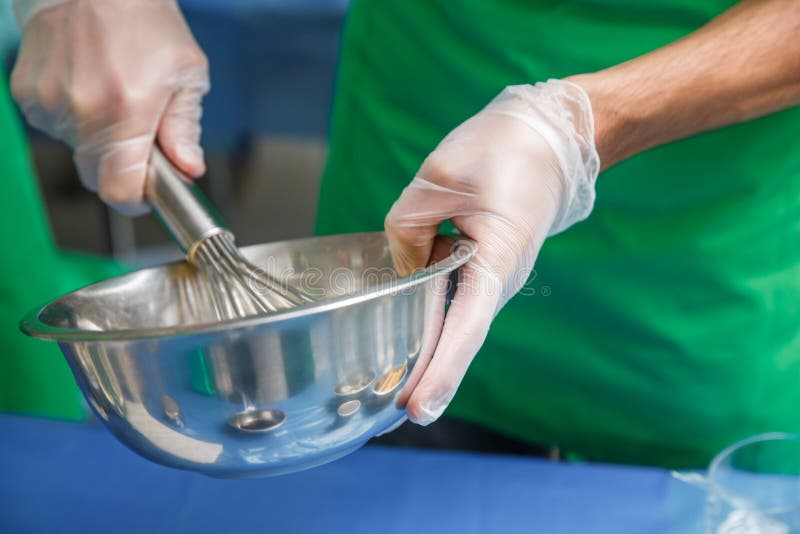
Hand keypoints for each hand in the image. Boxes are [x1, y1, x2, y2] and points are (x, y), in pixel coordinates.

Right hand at [11, 0, 208, 213]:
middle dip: (121, 168)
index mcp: (128, 109)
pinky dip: (74, 118)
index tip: (147, 193)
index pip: (120, 189)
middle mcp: (84, 110)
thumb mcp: (186, 73)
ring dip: (97, 138)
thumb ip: (186, 128)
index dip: (135, 201)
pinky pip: (55, 127)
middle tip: (140, 137)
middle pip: (96, 177)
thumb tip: (189, 168)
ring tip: (114, 95)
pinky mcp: (27, 93)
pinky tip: (88, 84)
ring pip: (76, 151)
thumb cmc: (145, 20)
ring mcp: (50, 101)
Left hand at [386, 79, 599, 424]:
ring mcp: (490, 276)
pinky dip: (425, 317)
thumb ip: (408, 227)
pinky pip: (449, 297)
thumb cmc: (504, 150)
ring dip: (423, 350)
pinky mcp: (480, 266)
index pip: (465, 326)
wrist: (551, 136)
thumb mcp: (440, 177)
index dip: (440, 370)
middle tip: (383, 417)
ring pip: (450, 320)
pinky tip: (401, 332)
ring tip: (385, 384)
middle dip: (425, 375)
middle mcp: (496, 280)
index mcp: (497, 259)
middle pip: (456, 337)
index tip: (417, 409)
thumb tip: (401, 267)